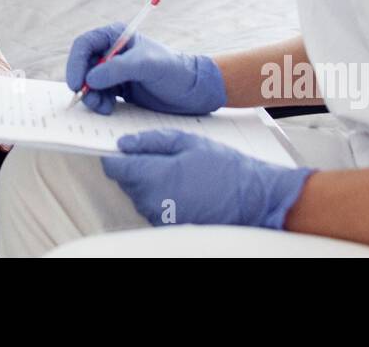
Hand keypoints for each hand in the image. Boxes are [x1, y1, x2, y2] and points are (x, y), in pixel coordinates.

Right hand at [66, 25, 226, 115]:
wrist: (194, 92)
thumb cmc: (175, 71)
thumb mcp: (148, 66)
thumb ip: (118, 69)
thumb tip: (90, 78)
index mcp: (117, 36)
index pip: (85, 45)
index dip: (76, 63)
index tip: (76, 83)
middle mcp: (112, 52)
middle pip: (83, 65)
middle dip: (83, 84)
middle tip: (90, 99)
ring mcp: (115, 71)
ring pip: (89, 83)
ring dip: (91, 97)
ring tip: (104, 107)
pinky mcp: (119, 88)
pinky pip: (99, 95)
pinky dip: (99, 103)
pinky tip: (109, 109)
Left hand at [101, 129, 315, 228]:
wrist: (254, 200)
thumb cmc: (227, 170)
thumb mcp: (189, 142)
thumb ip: (151, 141)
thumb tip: (125, 144)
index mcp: (153, 176)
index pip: (114, 167)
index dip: (114, 154)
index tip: (120, 147)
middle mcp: (151, 201)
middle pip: (125, 181)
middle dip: (135, 166)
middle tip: (160, 153)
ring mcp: (159, 217)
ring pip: (139, 194)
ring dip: (149, 181)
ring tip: (178, 169)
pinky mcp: (168, 226)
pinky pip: (153, 207)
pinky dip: (160, 195)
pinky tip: (183, 185)